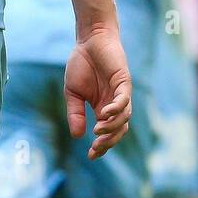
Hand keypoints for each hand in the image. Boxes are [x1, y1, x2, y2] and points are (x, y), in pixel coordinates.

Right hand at [64, 28, 132, 159]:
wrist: (88, 41)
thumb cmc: (81, 64)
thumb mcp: (72, 92)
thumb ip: (75, 113)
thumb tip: (78, 136)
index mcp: (102, 108)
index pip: (106, 132)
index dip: (101, 146)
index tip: (90, 155)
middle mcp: (114, 104)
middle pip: (118, 130)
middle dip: (109, 142)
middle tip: (96, 148)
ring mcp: (121, 95)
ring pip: (123, 119)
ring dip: (112, 128)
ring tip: (98, 131)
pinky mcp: (124, 83)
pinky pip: (123, 101)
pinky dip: (116, 109)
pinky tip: (104, 114)